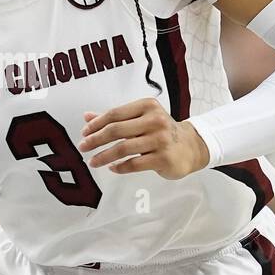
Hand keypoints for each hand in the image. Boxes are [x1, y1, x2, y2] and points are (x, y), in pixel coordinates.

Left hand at [76, 98, 210, 179]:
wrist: (191, 146)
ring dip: (104, 156)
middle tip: (83, 147)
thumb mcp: (141, 118)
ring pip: (123, 148)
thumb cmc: (161, 131)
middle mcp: (155, 120)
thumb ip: (115, 118)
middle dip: (95, 140)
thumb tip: (87, 116)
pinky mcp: (163, 158)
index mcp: (148, 106)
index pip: (115, 114)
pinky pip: (134, 164)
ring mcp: (160, 140)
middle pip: (116, 130)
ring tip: (93, 162)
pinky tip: (112, 168)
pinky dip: (119, 167)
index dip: (96, 124)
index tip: (84, 133)